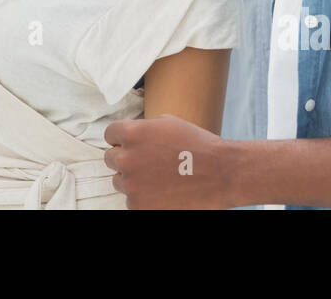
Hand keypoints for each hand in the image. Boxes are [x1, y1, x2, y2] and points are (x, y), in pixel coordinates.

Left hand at [103, 114, 236, 208]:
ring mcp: (132, 184)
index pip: (109, 134)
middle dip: (126, 159)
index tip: (130, 144)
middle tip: (147, 162)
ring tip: (158, 178)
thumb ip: (144, 128)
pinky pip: (131, 200)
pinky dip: (143, 198)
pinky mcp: (139, 206)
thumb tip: (132, 134)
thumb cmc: (198, 145)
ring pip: (119, 181)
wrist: (220, 173)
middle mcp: (127, 158)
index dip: (120, 139)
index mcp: (132, 133)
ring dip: (133, 179)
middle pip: (110, 159)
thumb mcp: (168, 123)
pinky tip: (162, 191)